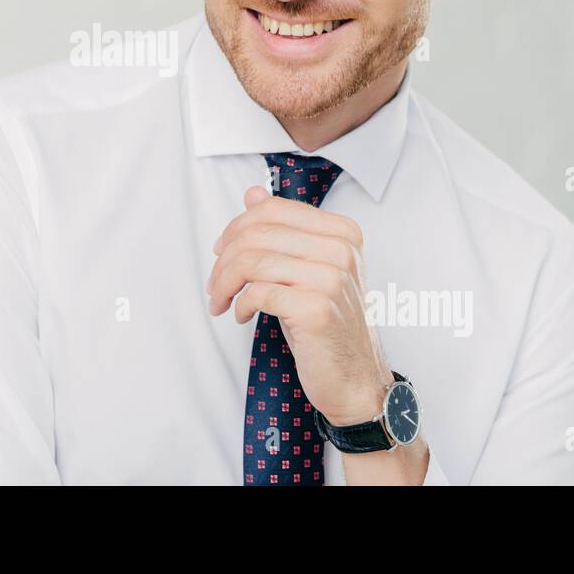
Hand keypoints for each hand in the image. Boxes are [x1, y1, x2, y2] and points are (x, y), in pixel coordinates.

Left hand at [207, 185, 390, 426]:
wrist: (357, 380)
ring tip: (222, 301)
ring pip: (252, 261)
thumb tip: (253, 193)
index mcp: (342, 233)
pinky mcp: (316, 310)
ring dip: (225, 283)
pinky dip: (240, 304)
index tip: (221, 250)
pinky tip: (242, 315)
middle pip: (258, 234)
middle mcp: (341, 251)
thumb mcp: (307, 270)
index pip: (274, 209)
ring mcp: (331, 279)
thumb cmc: (329, 324)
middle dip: (224, 259)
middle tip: (216, 284)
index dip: (237, 227)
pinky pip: (258, 293)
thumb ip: (283, 230)